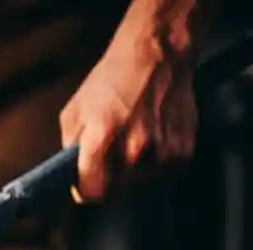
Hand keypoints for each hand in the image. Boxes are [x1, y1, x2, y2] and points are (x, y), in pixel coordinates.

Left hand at [59, 32, 197, 200]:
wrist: (157, 54)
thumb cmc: (113, 79)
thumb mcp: (76, 108)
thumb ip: (70, 145)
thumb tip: (70, 173)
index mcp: (102, 136)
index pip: (92, 191)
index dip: (86, 191)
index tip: (85, 185)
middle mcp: (133, 147)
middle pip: (117, 189)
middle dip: (111, 176)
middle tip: (112, 151)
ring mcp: (161, 150)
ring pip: (141, 181)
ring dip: (135, 169)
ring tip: (134, 138)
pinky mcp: (183, 150)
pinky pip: (164, 170)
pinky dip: (158, 160)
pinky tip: (153, 135)